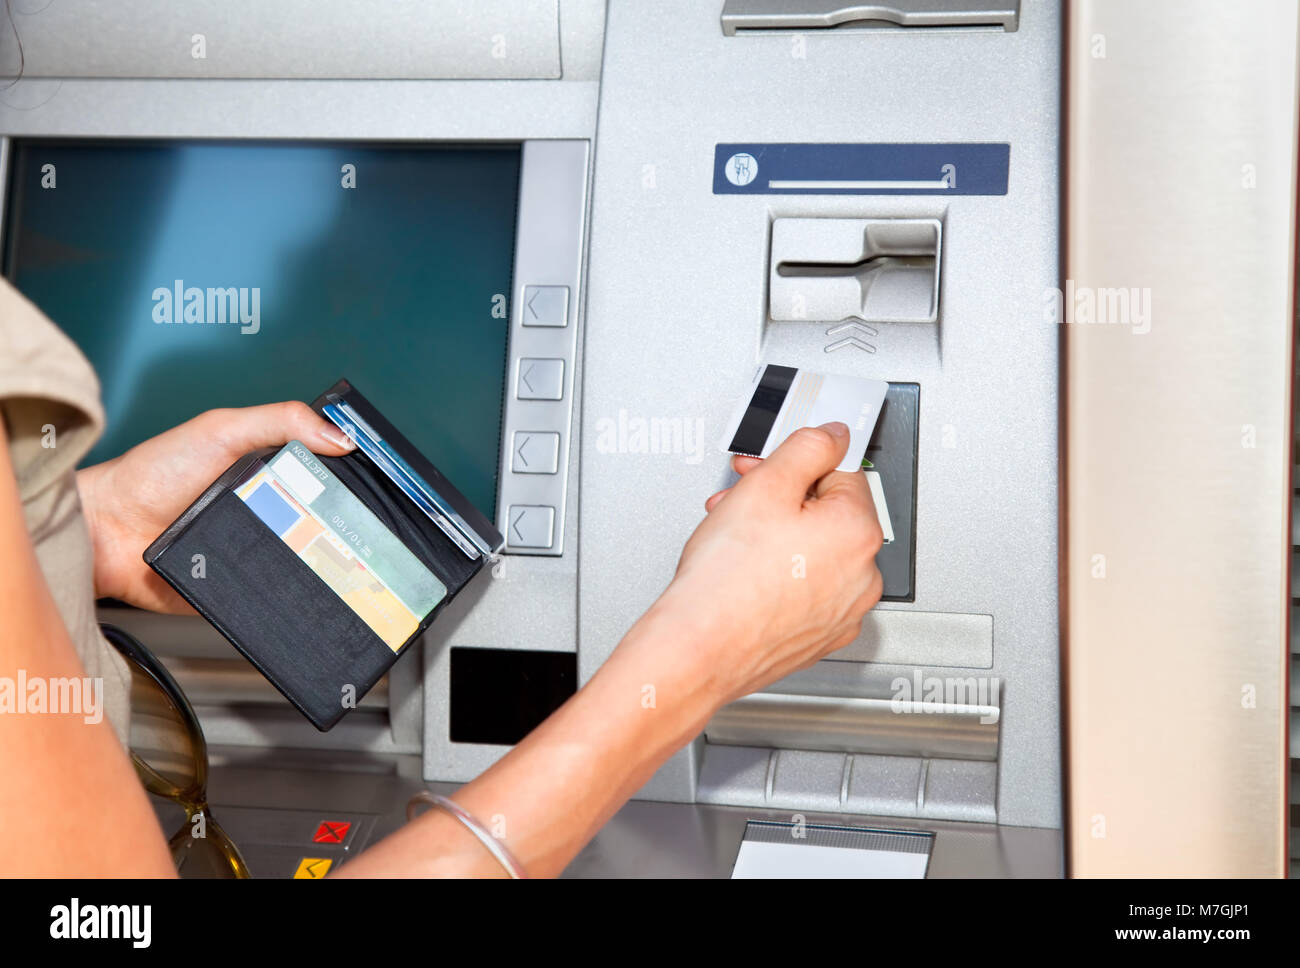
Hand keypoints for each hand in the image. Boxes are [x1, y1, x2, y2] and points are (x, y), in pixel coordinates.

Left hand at [76, 402, 355, 612]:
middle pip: (329, 518)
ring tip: (355, 561)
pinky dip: (300, 591)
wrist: (108, 532)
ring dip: (330, 560)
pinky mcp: (249, 586)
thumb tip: (341, 436)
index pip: (328, 472)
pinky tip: (317, 586)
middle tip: (374, 526)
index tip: (388, 481)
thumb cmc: (154, 474)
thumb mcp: (221, 430)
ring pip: (313, 558)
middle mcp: (271, 510)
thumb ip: (280, 421)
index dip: (358, 475)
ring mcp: (261, 549)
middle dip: (353, 524)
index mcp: (271, 470)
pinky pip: (284, 591)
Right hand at [640, 422, 883, 705]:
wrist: (699, 647)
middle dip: (781, 499)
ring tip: (734, 538)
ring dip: (777, 535)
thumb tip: (831, 435)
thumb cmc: (726, 581)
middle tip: (741, 498)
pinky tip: (746, 572)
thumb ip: (808, 447)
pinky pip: (806, 590)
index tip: (770, 466)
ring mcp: (842, 612)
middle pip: (828, 514)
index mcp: (859, 532)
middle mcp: (863, 576)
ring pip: (815, 553)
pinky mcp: (818, 637)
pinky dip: (780, 576)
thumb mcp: (766, 485)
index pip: (841, 472)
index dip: (796, 462)